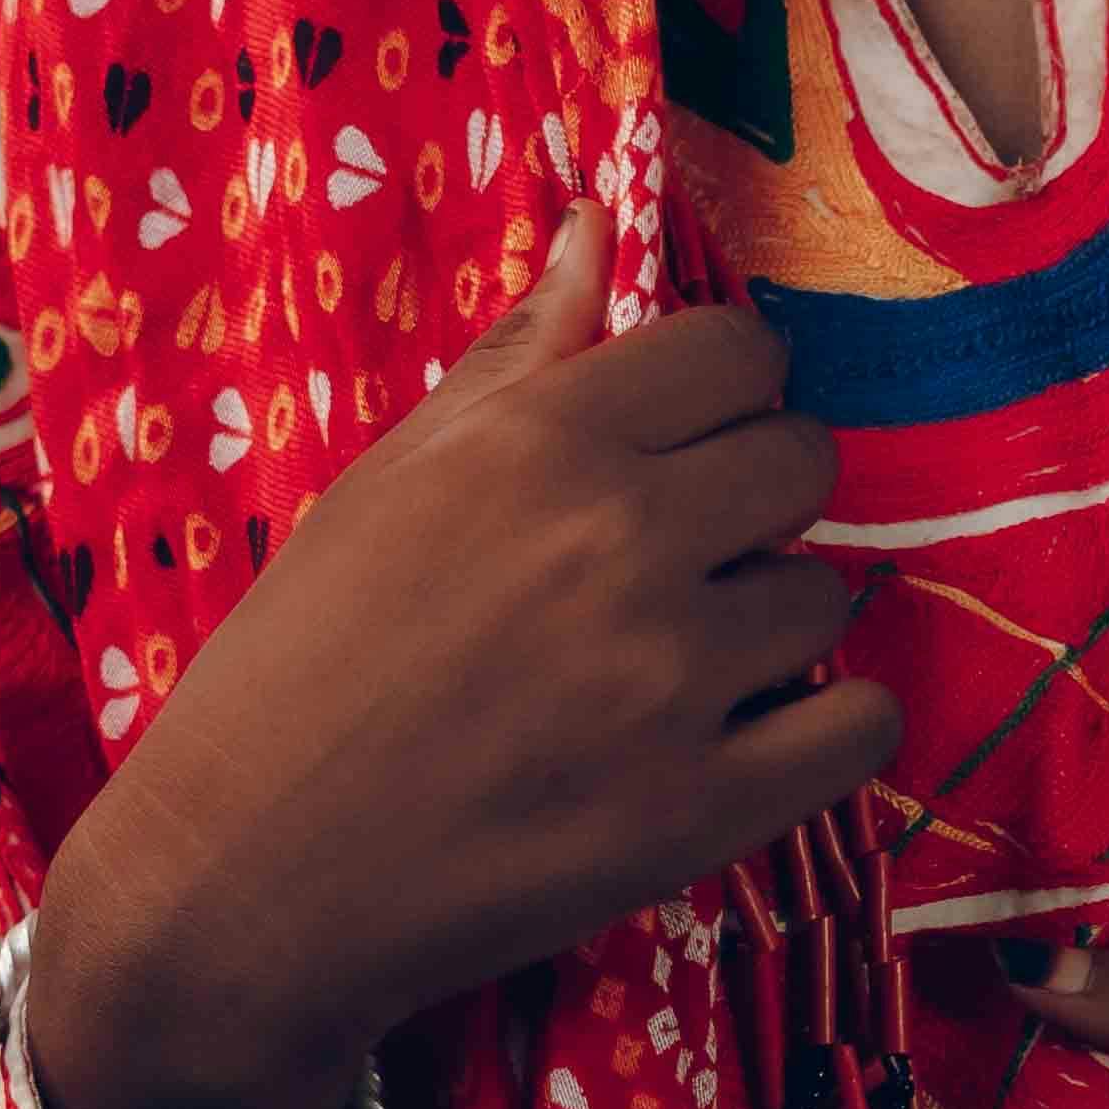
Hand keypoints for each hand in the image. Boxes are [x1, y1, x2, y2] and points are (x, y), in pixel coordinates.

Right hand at [29, 205, 897, 1108]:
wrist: (245, 879)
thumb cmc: (297, 665)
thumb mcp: (388, 485)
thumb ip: (515, 362)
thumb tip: (593, 230)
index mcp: (540, 446)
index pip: (737, 350)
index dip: (724, 390)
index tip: (687, 436)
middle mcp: (622, 543)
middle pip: (804, 458)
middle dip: (759, 493)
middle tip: (685, 551)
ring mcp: (672, 681)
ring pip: (826, 595)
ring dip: (770, 620)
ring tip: (676, 661)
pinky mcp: (704, 809)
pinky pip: (862, 728)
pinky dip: (828, 729)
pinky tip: (755, 734)